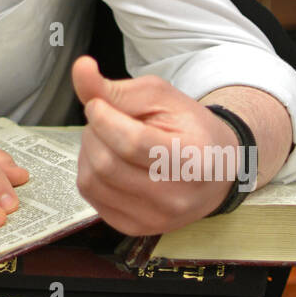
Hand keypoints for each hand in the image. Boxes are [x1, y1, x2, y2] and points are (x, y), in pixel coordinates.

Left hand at [71, 56, 241, 236]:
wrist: (215, 170)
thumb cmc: (189, 127)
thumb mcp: (161, 97)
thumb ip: (118, 88)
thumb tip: (80, 68)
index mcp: (191, 161)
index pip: (131, 143)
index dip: (103, 117)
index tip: (98, 104)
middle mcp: (175, 198)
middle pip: (107, 163)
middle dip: (94, 132)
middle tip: (105, 119)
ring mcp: (155, 219)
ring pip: (92, 181)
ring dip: (88, 151)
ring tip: (107, 139)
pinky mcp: (135, 228)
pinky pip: (90, 196)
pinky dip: (90, 171)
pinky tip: (109, 160)